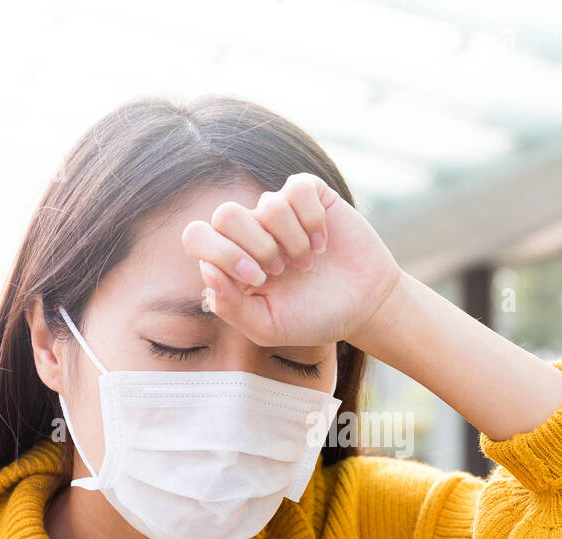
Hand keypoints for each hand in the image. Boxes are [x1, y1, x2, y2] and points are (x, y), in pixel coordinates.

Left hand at [180, 173, 402, 348]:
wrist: (363, 308)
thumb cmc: (312, 319)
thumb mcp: (267, 327)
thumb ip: (230, 306)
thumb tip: (206, 269)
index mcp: (231, 260)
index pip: (197, 236)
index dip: (222, 253)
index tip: (257, 278)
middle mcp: (250, 232)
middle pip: (225, 213)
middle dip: (257, 246)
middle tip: (281, 270)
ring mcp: (280, 212)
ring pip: (268, 204)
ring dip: (293, 241)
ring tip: (307, 264)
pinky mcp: (311, 197)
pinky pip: (298, 188)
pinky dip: (313, 219)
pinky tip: (323, 243)